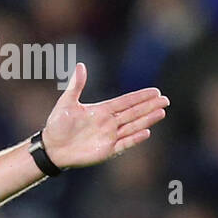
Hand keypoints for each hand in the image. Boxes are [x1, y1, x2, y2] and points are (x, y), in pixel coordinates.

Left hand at [42, 62, 168, 168]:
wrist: (51, 148)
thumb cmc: (57, 125)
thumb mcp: (66, 103)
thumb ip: (76, 86)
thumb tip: (81, 66)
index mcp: (102, 110)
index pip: (126, 102)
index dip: (140, 97)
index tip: (155, 91)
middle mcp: (109, 123)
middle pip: (134, 113)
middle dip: (150, 107)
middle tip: (166, 100)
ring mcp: (109, 137)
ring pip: (132, 127)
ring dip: (147, 120)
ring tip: (161, 113)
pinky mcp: (106, 151)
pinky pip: (123, 144)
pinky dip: (134, 139)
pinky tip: (146, 132)